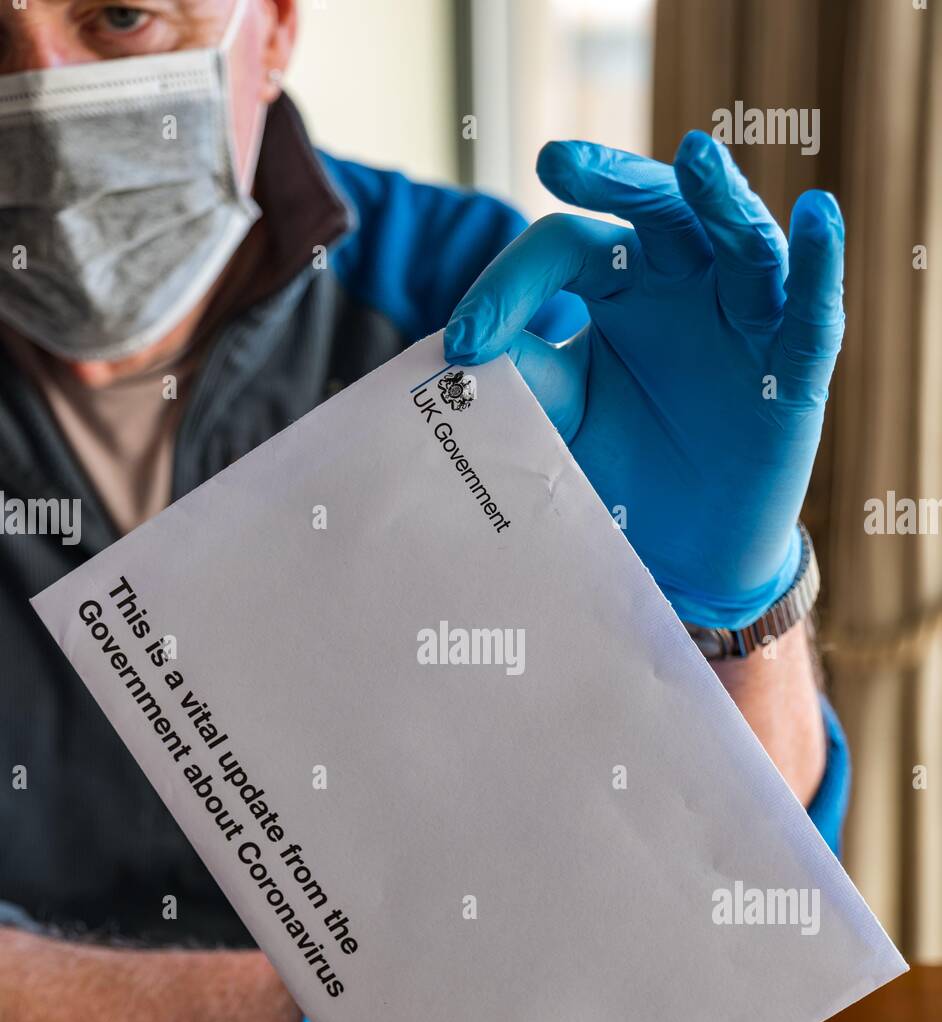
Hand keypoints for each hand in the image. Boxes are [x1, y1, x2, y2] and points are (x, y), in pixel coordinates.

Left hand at [444, 131, 844, 627]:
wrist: (679, 555)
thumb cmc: (618, 470)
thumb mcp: (559, 418)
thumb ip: (523, 373)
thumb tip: (462, 344)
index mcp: (619, 287)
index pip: (567, 249)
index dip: (511, 287)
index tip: (461, 344)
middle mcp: (683, 287)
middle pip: (656, 211)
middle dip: (614, 180)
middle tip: (559, 161)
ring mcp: (744, 322)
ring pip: (741, 242)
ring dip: (722, 199)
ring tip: (696, 157)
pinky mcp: (792, 373)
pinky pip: (811, 314)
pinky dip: (819, 265)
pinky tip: (816, 215)